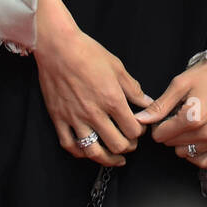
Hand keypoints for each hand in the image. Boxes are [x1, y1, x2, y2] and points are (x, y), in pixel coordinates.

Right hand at [32, 0, 152, 166]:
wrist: (59, 48)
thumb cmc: (89, 53)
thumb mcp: (117, 67)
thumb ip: (133, 89)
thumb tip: (147, 102)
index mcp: (112, 100)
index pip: (133, 129)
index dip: (140, 132)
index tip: (140, 128)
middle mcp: (94, 113)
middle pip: (116, 144)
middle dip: (128, 147)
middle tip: (130, 143)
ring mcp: (75, 118)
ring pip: (93, 151)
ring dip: (107, 159)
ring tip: (115, 158)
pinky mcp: (59, 119)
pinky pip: (70, 145)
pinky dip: (81, 152)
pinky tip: (88, 151)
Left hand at [134, 27, 206, 168]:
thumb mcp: (180, 84)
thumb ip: (160, 105)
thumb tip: (140, 119)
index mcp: (192, 118)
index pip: (160, 136)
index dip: (158, 124)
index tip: (165, 115)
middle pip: (172, 145)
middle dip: (170, 132)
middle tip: (177, 116)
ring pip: (186, 153)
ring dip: (182, 142)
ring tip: (188, 124)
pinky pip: (205, 160)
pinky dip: (196, 153)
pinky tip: (195, 138)